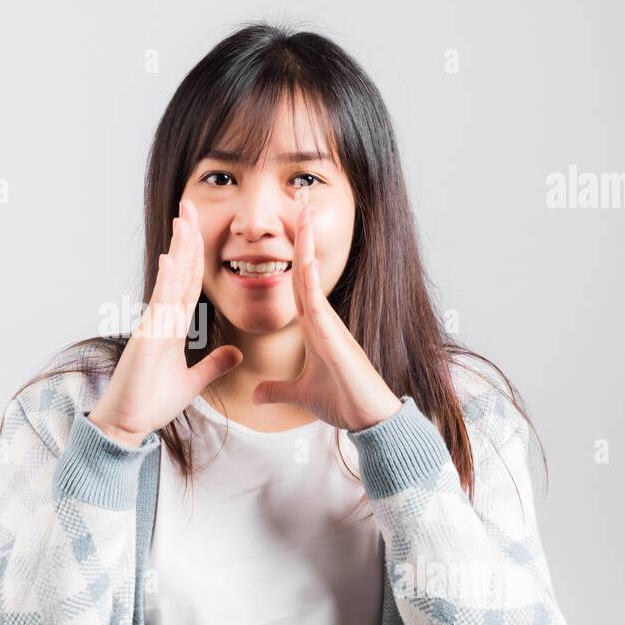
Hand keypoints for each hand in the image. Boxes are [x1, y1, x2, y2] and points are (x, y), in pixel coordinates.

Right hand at [88, 198, 243, 446]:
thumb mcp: (193, 382)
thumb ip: (214, 364)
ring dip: (178, 250)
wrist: (127, 425)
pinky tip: (171, 260)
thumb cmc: (150, 403)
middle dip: (185, 240)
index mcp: (172, 326)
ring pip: (170, 282)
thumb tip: (238, 353)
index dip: (194, 256)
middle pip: (178, 272)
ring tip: (183, 220)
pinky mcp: (147, 340)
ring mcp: (152, 327)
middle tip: (189, 206)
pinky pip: (160, 307)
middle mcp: (161, 320)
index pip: (187, 283)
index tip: (198, 228)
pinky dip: (166, 282)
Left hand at [251, 204, 402, 431]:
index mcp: (314, 327)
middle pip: (306, 270)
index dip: (293, 256)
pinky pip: (318, 304)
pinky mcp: (335, 339)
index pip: (298, 283)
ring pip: (313, 278)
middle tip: (301, 204)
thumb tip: (256, 394)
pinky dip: (309, 281)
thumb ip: (277, 390)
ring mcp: (331, 326)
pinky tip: (303, 260)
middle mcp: (323, 320)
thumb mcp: (299, 394)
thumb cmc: (342, 403)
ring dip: (308, 246)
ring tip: (305, 213)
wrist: (368, 420)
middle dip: (303, 237)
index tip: (289, 230)